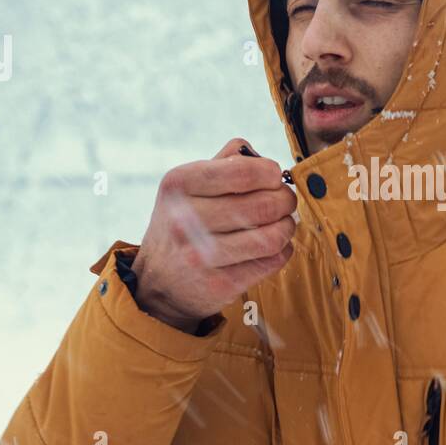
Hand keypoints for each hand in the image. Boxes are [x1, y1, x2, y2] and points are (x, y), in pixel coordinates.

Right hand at [130, 138, 296, 332]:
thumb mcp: (189, 185)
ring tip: (282, 223)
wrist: (159, 282)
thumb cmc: (184, 222)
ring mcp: (201, 256)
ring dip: (287, 227)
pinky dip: (282, 250)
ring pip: (272, 237)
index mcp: (179, 185)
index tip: (275, 177)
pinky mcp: (219, 285)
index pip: (242, 172)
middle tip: (285, 201)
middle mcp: (186, 220)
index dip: (270, 172)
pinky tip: (273, 246)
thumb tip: (263, 159)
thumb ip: (226, 162)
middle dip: (285, 200)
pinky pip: (271, 262)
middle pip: (264, 205)